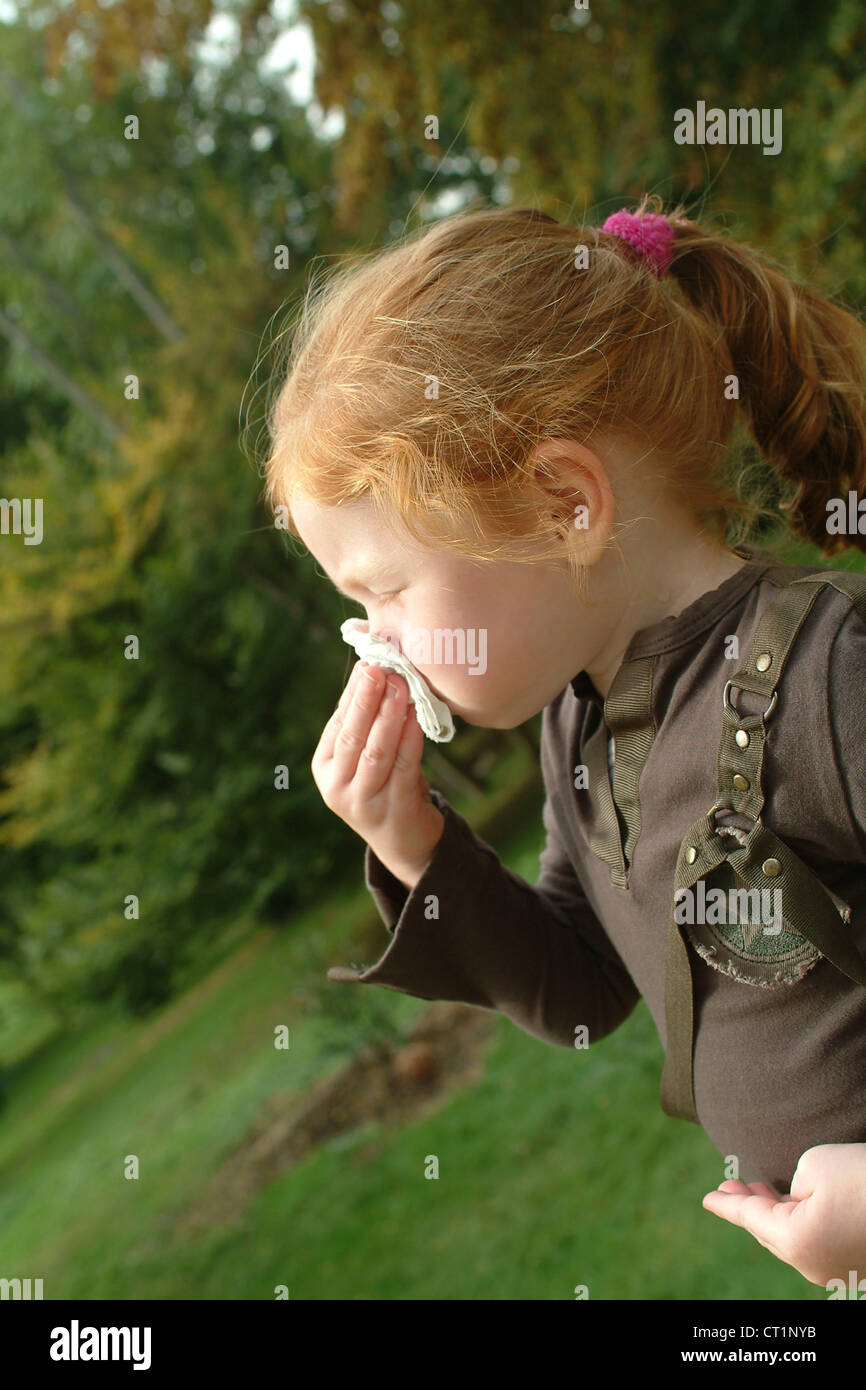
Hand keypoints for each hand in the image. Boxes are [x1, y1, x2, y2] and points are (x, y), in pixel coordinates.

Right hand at [311, 659, 444, 885]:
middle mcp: (337, 787)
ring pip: (377, 751)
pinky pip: (404, 767)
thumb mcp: (364, 756)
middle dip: (367, 700)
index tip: (369, 664)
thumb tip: (371, 669)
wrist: (404, 841)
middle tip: (382, 669)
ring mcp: (364, 802)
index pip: (338, 724)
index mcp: (325, 767)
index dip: (354, 694)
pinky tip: (418, 717)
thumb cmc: (384, 784)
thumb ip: (364, 722)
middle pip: (352, 737)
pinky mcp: (394, 810)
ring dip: (389, 715)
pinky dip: (411, 739)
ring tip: (401, 686)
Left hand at [702, 1143, 865, 1286]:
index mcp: (796, 1243)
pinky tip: (795, 1205)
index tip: (707, 1199)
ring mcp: (839, 1270)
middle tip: (731, 1188)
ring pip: (795, 1240)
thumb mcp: (814, 1166)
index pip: (751, 1218)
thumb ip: (791, 1189)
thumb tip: (796, 1203)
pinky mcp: (859, 1264)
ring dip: (775, 1214)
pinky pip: (818, 1242)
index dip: (727, 1205)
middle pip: (770, 1234)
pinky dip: (801, 1223)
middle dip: (750, 1208)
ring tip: (760, 1190)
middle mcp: (815, 1266)